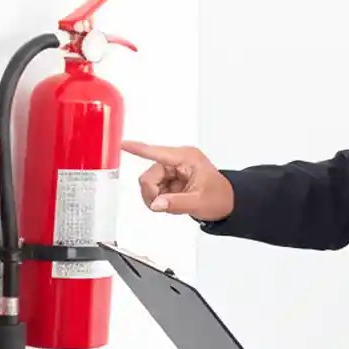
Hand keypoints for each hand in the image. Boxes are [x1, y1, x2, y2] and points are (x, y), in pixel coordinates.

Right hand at [120, 140, 234, 220]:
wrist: (226, 203)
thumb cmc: (219, 197)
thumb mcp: (199, 202)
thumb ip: (176, 203)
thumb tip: (157, 203)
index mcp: (186, 158)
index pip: (157, 153)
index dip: (138, 149)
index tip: (122, 144)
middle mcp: (177, 160)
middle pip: (148, 176)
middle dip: (153, 194)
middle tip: (167, 204)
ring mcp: (172, 169)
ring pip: (148, 184)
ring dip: (156, 197)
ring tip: (173, 203)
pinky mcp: (169, 177)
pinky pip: (153, 189)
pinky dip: (160, 199)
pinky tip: (173, 201)